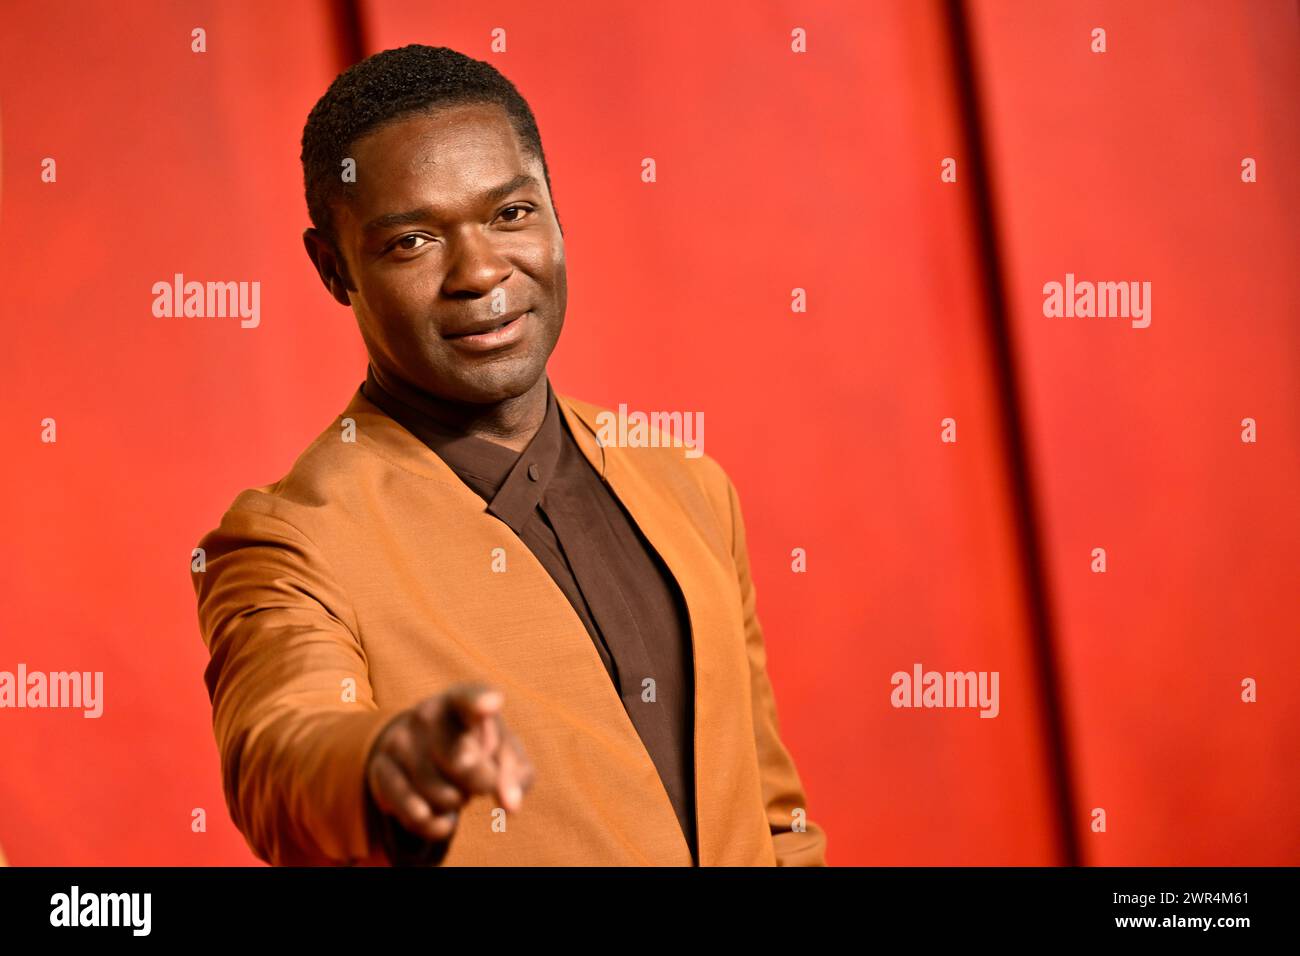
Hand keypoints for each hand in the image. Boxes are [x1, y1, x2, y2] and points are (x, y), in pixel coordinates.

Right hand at [365, 683, 534, 843]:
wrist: (424, 749)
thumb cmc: (478, 748)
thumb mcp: (504, 754)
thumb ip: (516, 776)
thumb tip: (510, 806)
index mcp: (462, 700)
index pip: (469, 699)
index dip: (480, 702)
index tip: (492, 703)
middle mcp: (428, 713)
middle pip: (463, 762)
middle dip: (482, 782)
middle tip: (482, 780)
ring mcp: (400, 740)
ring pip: (442, 794)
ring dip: (458, 802)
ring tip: (456, 788)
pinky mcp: (380, 770)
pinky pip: (416, 814)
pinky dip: (436, 825)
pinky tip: (443, 819)